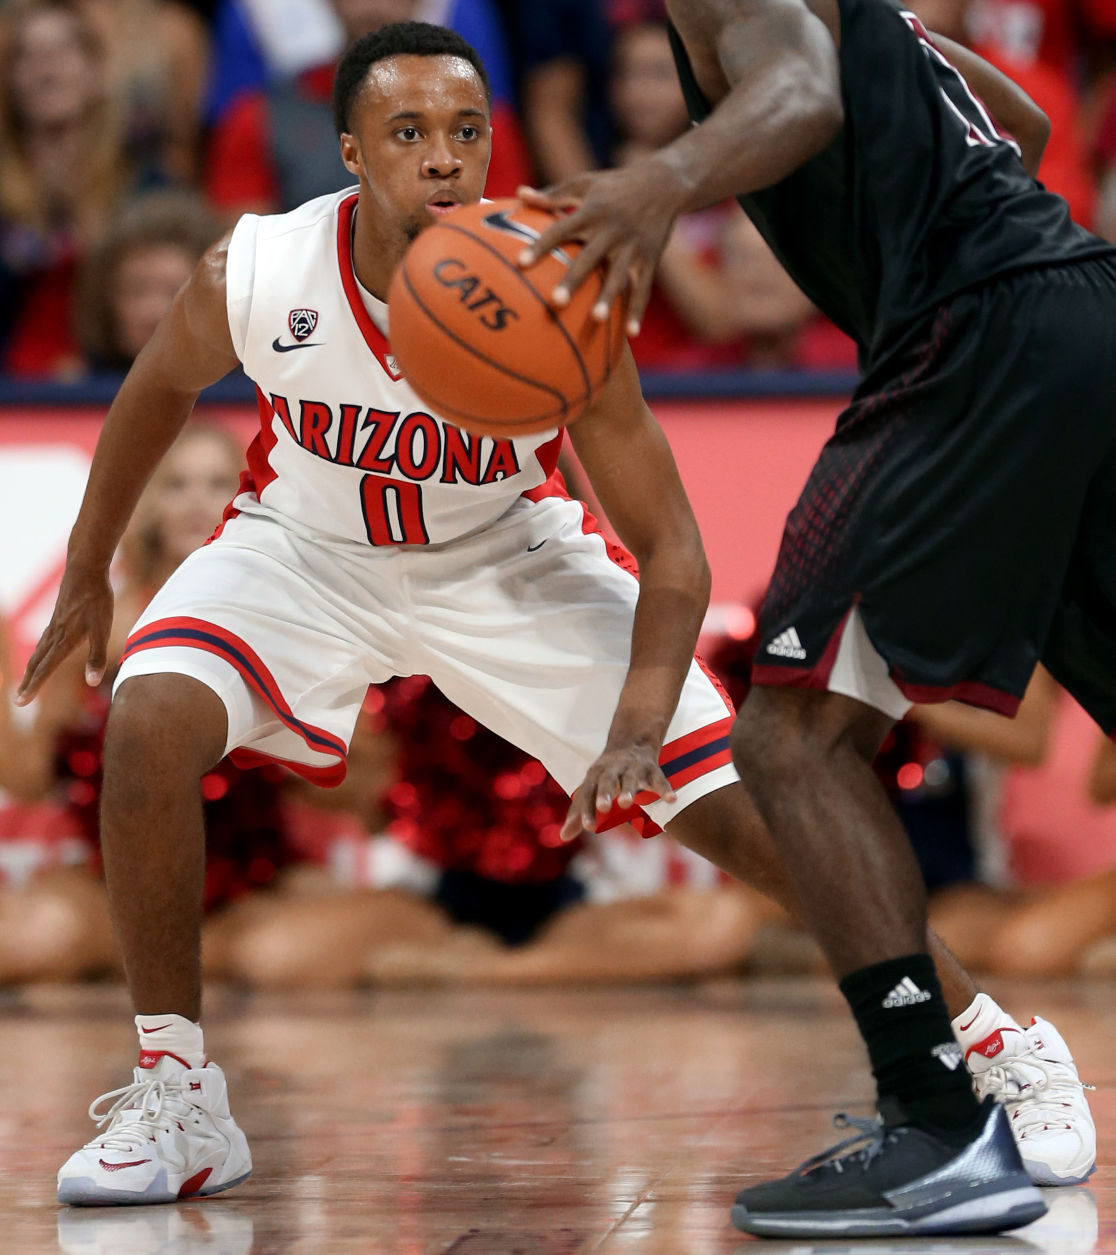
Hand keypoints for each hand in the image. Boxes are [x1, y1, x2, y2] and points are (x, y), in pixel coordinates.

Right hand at [16, 561, 112, 704]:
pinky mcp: (58, 617)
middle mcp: (55, 634)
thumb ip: (97, 656)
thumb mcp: (103, 629)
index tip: (22, 702)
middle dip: (29, 682)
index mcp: (64, 640)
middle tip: (18, 700)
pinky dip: (39, 653)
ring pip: (39, 652)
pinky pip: (44, 640)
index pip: (46, 669)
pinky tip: (41, 653)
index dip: (35, 687)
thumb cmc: (97, 599)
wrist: (86, 568)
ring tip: (25, 681)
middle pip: (38, 663)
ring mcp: (54, 624)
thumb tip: (93, 682)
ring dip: (32, 669)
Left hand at [517, 158, 688, 336]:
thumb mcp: (584, 183)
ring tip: (595, 320)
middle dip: (573, 280)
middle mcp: (611, 230)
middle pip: (588, 258)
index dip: (541, 246)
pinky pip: (643, 289)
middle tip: (555, 303)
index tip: (521, 263)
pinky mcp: (650, 260)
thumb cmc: (614, 185)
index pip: (560, 230)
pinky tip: (631, 333)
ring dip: (607, 298)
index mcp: (592, 211)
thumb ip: (552, 194)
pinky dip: (638, 310)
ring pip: (618, 276)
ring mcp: (632, 247)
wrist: (664, 183)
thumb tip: (518, 193)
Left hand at [561, 743, 677, 841]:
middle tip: (603, 808)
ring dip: (629, 790)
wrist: (631, 742)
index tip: (588, 828)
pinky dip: (665, 788)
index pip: (589, 792)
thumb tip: (563, 837)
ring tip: (626, 804)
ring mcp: (634, 768)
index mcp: (595, 775)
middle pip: (608, 780)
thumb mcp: (591, 789)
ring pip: (632, 778)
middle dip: (605, 793)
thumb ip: (579, 812)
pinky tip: (671, 800)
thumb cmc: (606, 774)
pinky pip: (660, 779)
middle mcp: (613, 770)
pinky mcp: (652, 770)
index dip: (588, 809)